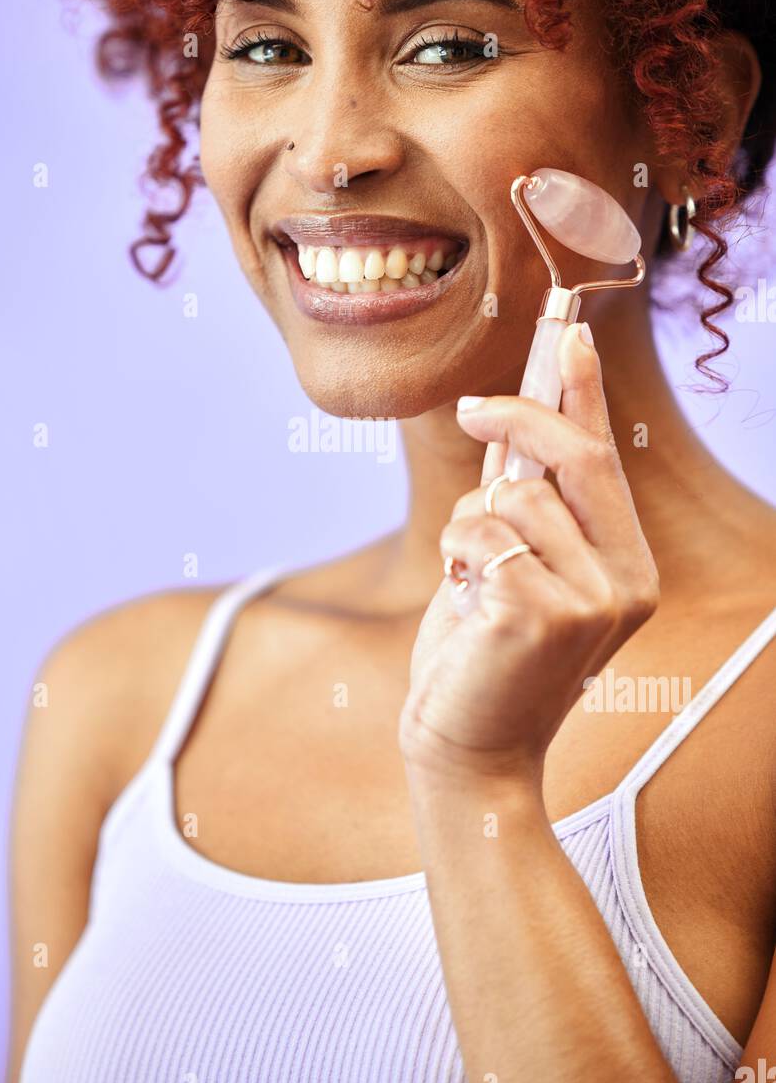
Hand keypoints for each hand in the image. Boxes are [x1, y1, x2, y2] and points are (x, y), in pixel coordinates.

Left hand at [398, 323, 659, 781]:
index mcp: (627, 565)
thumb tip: (506, 420)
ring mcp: (595, 597)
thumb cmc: (482, 655)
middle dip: (519, 415)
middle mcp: (627, 578)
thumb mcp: (508, 568)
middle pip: (577, 458)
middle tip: (468, 404)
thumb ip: (518, 502)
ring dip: (467, 523)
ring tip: (469, 578)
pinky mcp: (548, 610)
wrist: (468, 748)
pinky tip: (464, 597)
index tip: (569, 333)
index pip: (608, 461)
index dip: (585, 394)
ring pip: (513, 494)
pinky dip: (455, 550)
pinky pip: (480, 528)